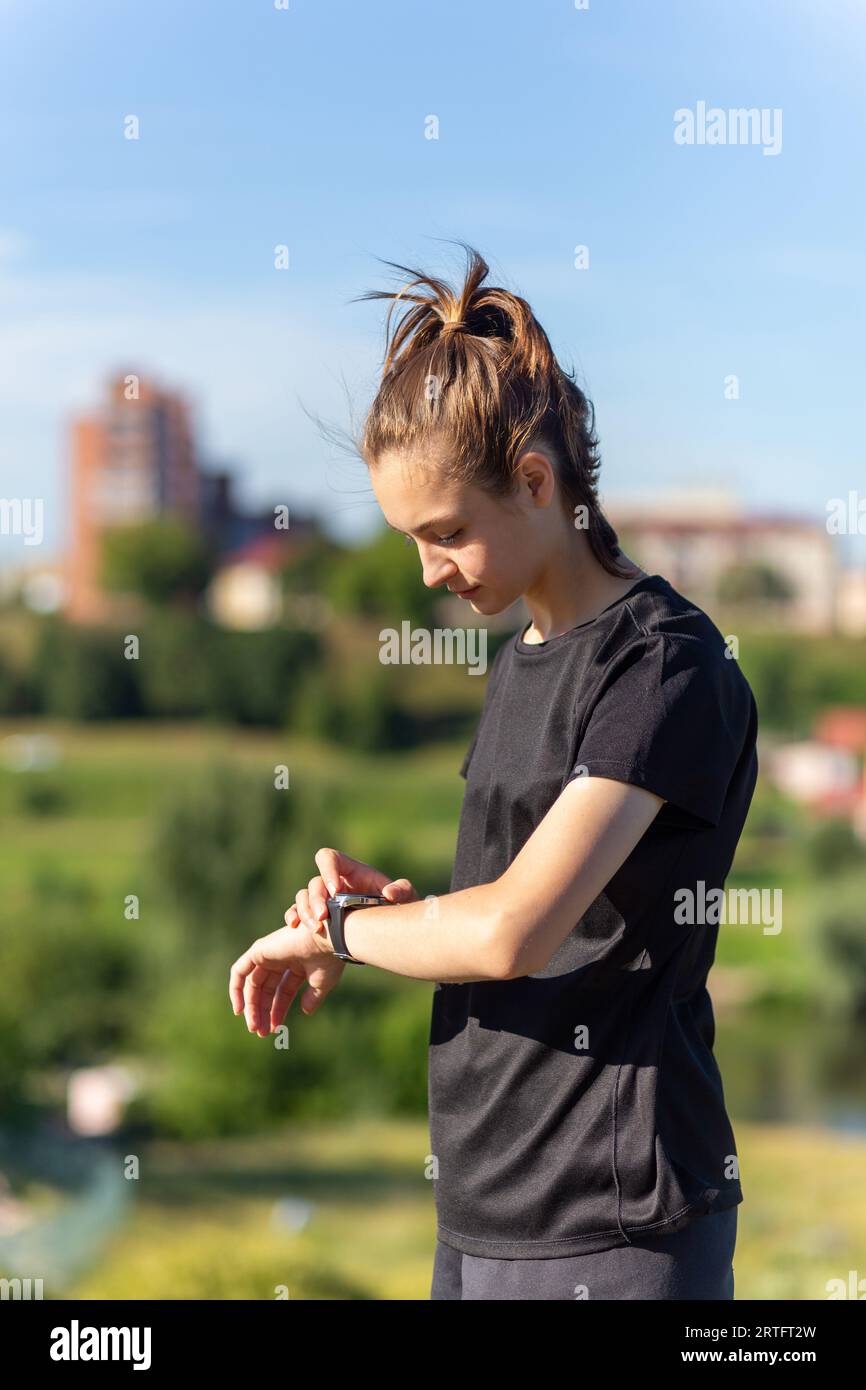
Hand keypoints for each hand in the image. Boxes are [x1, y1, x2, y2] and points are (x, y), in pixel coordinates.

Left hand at [229, 917, 344, 1036]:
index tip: (274, 1029)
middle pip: (266, 989)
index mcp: (297, 964)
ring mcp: (269, 953)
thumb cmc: (328, 960)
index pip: (283, 991)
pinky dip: (236, 989)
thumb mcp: (321, 984)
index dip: (278, 1011)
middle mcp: (281, 958)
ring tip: (253, 1026)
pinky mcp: (258, 950)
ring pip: (253, 984)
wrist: (327, 941)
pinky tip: (240, 1009)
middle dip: (262, 1011)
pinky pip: (240, 972)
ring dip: (251, 1006)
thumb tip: (305, 1012)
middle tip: (260, 1032)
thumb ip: (312, 997)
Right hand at [294, 847, 419, 934]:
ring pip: (302, 897)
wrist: (387, 929)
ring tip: (316, 929)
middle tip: (323, 917)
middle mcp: (333, 882)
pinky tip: (295, 926)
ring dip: (305, 911)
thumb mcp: (404, 898)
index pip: (329, 858)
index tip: (335, 891)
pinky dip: (293, 916)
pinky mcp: (316, 915)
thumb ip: (403, 890)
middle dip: (316, 899)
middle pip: (314, 882)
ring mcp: (322, 899)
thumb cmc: (395, 907)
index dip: (328, 870)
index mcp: (350, 871)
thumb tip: (390, 893)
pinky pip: (296, 911)